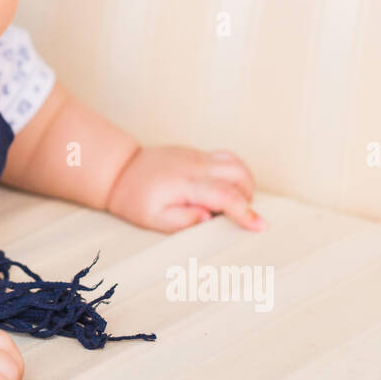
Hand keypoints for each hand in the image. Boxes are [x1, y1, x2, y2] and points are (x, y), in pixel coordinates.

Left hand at [105, 145, 264, 233]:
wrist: (120, 170)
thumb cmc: (134, 198)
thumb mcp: (152, 219)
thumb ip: (182, 221)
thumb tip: (209, 217)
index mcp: (185, 183)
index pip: (225, 195)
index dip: (245, 212)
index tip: (260, 226)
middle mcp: (195, 165)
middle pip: (239, 173)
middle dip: (248, 195)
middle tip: (236, 214)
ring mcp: (197, 156)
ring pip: (236, 162)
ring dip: (244, 183)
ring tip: (229, 203)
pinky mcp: (197, 154)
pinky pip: (226, 159)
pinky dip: (235, 174)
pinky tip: (222, 190)